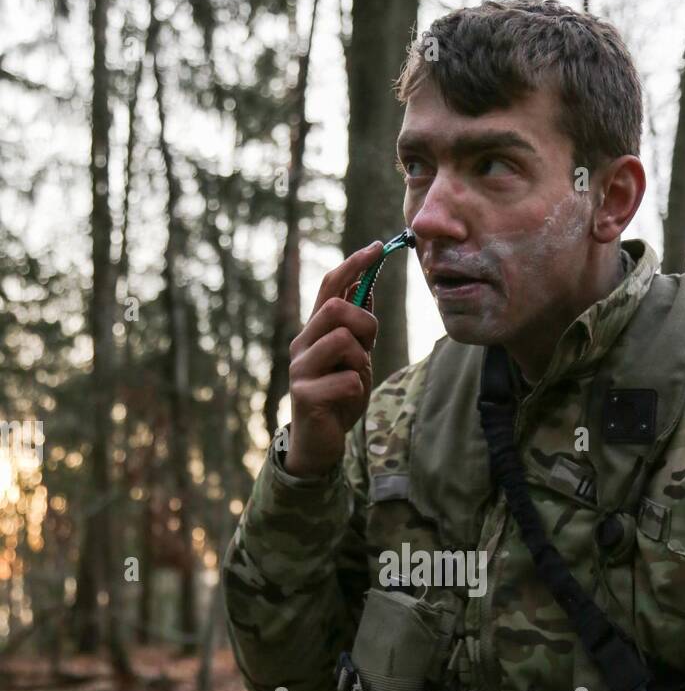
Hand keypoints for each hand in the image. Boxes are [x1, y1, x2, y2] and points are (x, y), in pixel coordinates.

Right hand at [283, 241, 382, 477]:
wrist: (318, 443)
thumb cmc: (338, 397)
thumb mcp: (354, 358)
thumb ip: (356, 328)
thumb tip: (367, 286)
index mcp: (314, 331)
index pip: (329, 286)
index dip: (353, 265)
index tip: (377, 247)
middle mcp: (302, 344)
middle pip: (335, 307)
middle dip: (363, 323)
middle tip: (368, 347)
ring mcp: (300, 369)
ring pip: (342, 341)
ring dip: (361, 361)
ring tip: (354, 378)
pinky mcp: (305, 395)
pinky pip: (347, 380)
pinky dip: (357, 390)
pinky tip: (346, 401)